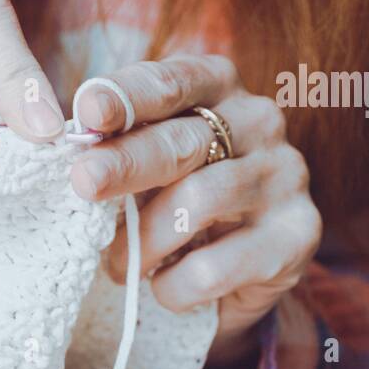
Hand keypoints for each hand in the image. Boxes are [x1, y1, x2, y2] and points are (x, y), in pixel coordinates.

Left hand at [71, 55, 322, 365]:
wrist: (239, 266)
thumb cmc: (175, 193)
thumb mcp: (146, 159)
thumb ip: (116, 146)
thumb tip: (71, 149)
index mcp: (218, 87)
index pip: (172, 82)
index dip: (128, 96)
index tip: (88, 112)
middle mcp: (260, 122)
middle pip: (182, 142)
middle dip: (126, 163)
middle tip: (83, 183)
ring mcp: (285, 177)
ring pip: (199, 202)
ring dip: (144, 239)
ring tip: (116, 264)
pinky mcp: (297, 235)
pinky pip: (217, 266)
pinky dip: (175, 283)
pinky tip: (162, 286)